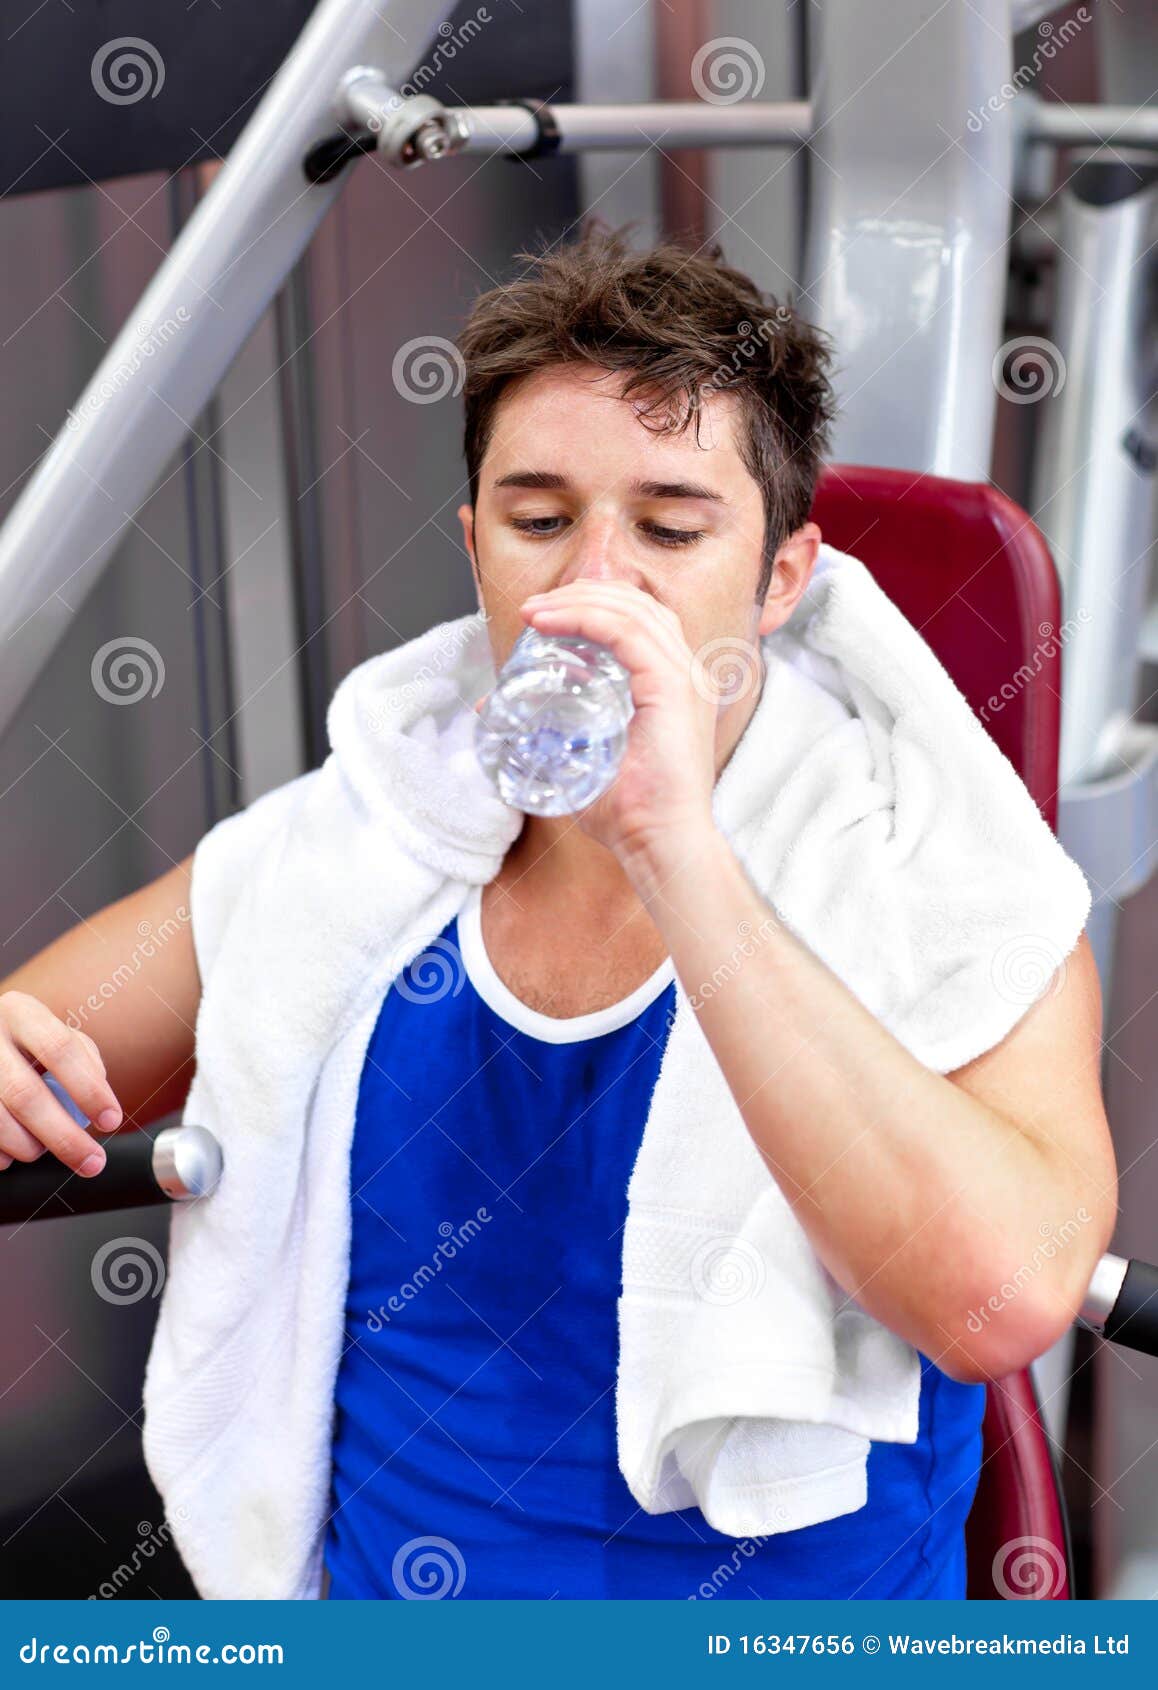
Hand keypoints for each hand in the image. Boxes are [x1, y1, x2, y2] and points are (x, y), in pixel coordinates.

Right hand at [0, 991, 122, 1175]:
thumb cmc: (29, 1043)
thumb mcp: (56, 1033)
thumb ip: (84, 1059)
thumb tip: (99, 1098)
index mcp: (22, 1012)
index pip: (60, 1049)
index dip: (88, 1088)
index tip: (111, 1120)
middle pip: (25, 1094)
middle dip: (64, 1136)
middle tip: (92, 1162)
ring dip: (28, 1147)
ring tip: (42, 1151)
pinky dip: (0, 1154)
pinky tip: (10, 1154)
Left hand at [516, 580, 721, 871]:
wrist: (658, 845)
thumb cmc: (627, 814)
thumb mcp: (579, 758)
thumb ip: (545, 731)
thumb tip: (493, 707)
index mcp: (675, 685)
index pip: (640, 620)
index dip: (592, 605)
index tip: (543, 616)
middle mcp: (688, 673)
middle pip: (637, 604)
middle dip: (581, 594)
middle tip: (535, 609)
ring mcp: (685, 677)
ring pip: (631, 610)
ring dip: (577, 601)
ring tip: (536, 612)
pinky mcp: (674, 688)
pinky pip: (628, 633)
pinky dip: (586, 618)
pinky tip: (550, 622)